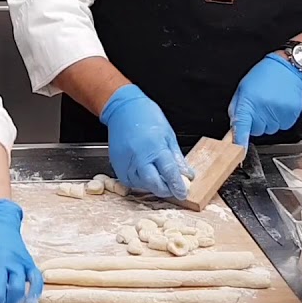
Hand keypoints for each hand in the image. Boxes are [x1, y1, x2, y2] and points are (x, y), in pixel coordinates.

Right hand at [99, 84, 191, 198]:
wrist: (123, 109)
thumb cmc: (146, 116)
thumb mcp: (168, 135)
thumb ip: (176, 157)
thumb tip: (186, 174)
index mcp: (155, 146)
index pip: (169, 172)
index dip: (177, 186)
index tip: (182, 193)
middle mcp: (139, 156)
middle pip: (153, 183)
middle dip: (164, 190)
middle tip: (172, 190)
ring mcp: (125, 160)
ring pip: (139, 184)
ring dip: (151, 186)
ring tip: (158, 180)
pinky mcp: (116, 163)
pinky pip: (128, 180)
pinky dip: (138, 182)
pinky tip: (145, 176)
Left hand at [230, 53, 301, 146]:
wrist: (287, 69)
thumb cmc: (263, 76)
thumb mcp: (243, 88)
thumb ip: (237, 109)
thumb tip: (235, 127)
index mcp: (249, 100)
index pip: (242, 124)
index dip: (240, 138)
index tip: (239, 148)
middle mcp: (264, 108)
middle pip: (257, 131)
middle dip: (256, 123)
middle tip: (259, 108)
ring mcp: (279, 112)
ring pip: (270, 130)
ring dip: (269, 121)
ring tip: (270, 104)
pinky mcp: (291, 114)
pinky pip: (282, 126)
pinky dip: (280, 119)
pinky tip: (279, 106)